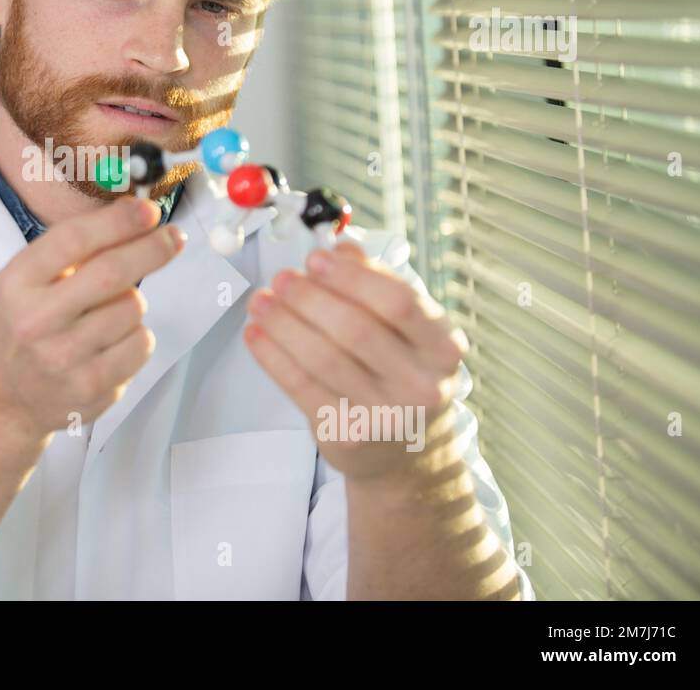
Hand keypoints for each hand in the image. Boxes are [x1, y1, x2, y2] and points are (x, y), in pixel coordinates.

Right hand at [0, 196, 186, 442]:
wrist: (2, 400)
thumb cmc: (21, 328)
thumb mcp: (24, 282)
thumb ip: (70, 252)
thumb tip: (134, 217)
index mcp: (17, 284)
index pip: (73, 240)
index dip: (118, 221)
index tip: (148, 210)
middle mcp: (37, 320)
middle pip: (112, 272)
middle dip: (152, 248)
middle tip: (172, 237)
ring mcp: (64, 358)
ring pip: (133, 307)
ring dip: (133, 302)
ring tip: (108, 314)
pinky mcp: (91, 387)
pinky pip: (141, 343)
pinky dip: (137, 336)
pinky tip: (112, 343)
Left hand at [242, 240, 465, 482]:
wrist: (408, 450)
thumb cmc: (401, 374)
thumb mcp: (405, 330)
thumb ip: (376, 285)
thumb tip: (342, 249)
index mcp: (442, 348)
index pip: (398, 303)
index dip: (351, 277)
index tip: (316, 259)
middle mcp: (422, 385)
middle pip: (354, 329)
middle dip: (309, 298)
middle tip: (282, 279)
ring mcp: (386, 415)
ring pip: (322, 358)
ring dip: (283, 323)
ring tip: (261, 301)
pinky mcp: (349, 435)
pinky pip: (301, 386)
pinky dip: (272, 356)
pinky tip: (257, 334)